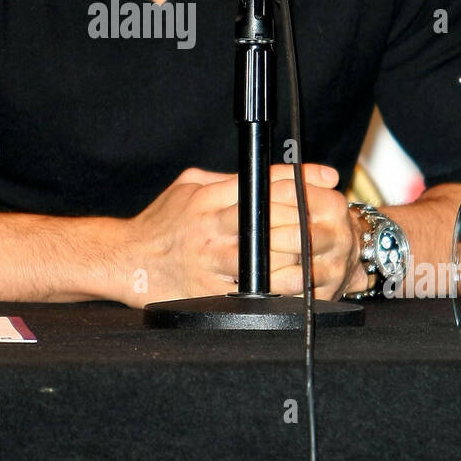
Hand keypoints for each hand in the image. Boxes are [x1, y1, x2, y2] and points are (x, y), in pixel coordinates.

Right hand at [119, 163, 361, 306]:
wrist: (123, 259)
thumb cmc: (157, 223)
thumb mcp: (185, 188)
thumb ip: (221, 180)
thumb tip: (259, 172)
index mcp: (208, 195)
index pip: (263, 181)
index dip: (301, 178)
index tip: (328, 179)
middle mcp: (210, 223)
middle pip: (270, 215)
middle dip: (307, 216)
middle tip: (336, 217)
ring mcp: (209, 257)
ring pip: (263, 252)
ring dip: (297, 253)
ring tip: (325, 252)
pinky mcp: (206, 287)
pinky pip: (248, 288)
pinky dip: (274, 287)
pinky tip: (296, 285)